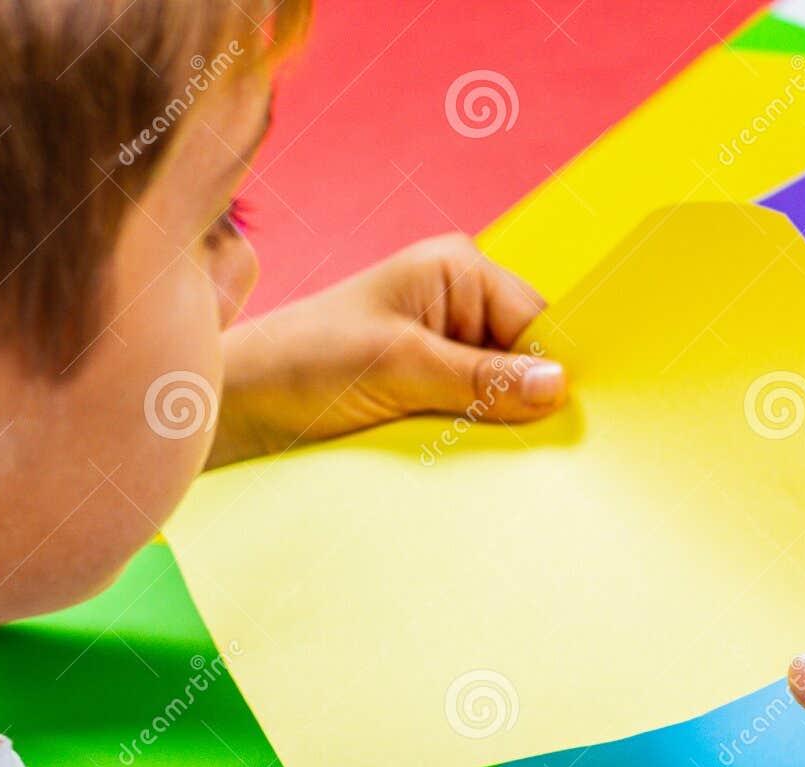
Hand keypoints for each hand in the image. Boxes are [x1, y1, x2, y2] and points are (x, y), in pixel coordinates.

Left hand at [210, 234, 566, 466]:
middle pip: (528, 357)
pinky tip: (472, 460)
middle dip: (529, 401)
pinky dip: (477, 439)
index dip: (555, 368)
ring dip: (500, 426)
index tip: (570, 418)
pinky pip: (477, 415)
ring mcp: (447, 346)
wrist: (234, 405)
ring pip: (506, 392)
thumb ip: (478, 378)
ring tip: (493, 455)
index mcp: (458, 268)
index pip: (538, 320)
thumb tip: (558, 385)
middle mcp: (459, 301)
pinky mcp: (432, 388)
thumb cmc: (301, 363)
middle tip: (536, 449)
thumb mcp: (396, 367)